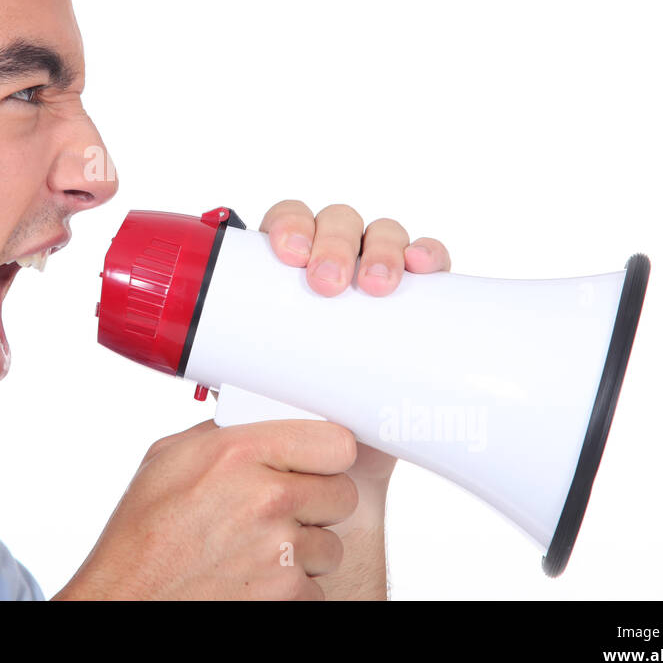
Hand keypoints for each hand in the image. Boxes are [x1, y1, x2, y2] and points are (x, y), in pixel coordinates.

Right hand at [54, 417, 359, 599]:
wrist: (127, 596)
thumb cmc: (142, 534)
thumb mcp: (169, 458)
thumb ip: (222, 435)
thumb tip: (255, 422)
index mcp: (240, 453)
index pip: (335, 442)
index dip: (327, 454)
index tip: (318, 461)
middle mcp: (267, 498)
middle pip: (343, 493)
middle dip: (319, 503)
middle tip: (288, 510)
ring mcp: (280, 550)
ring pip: (332, 544)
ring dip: (307, 549)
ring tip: (263, 548)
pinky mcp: (285, 592)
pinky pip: (316, 585)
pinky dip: (293, 586)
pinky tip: (257, 576)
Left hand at [257, 200, 451, 519]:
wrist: (337, 441)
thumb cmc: (293, 398)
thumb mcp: (266, 384)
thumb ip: (250, 382)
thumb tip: (232, 402)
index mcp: (292, 263)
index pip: (289, 220)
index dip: (289, 224)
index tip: (288, 255)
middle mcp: (336, 257)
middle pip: (336, 224)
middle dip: (332, 244)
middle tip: (327, 284)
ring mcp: (378, 270)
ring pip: (383, 234)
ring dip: (380, 249)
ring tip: (376, 285)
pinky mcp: (422, 295)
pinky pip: (430, 260)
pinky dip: (429, 253)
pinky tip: (421, 265)